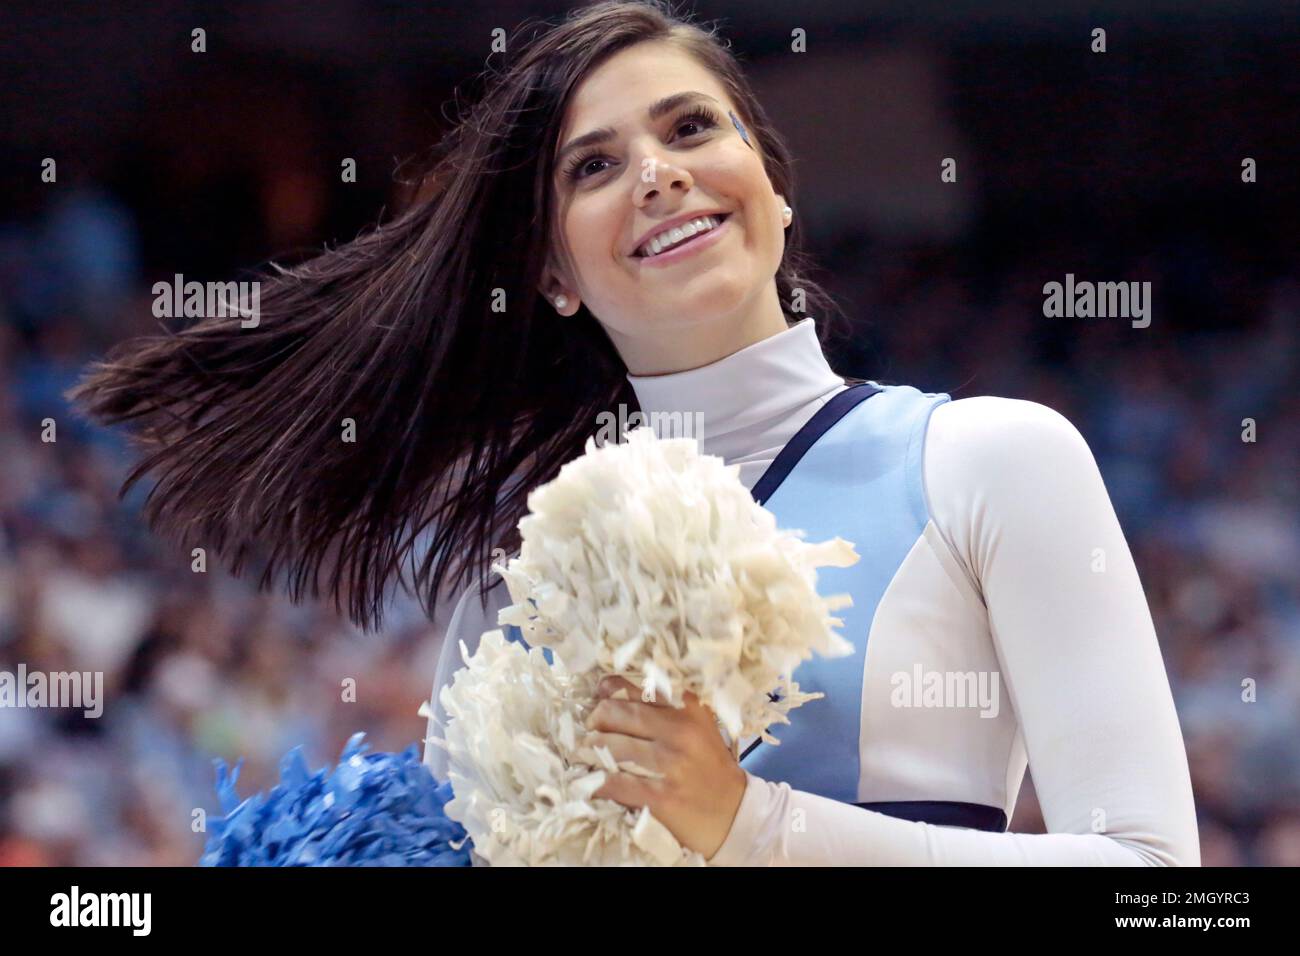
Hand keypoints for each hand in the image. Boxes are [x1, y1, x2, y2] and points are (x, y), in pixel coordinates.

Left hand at [583, 675, 747, 859]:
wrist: (734, 814)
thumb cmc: (710, 767)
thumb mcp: (698, 726)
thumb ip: (667, 707)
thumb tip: (614, 693)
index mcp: (686, 709)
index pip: (633, 687)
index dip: (608, 691)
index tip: (600, 698)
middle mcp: (679, 731)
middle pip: (614, 713)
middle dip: (595, 721)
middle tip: (592, 730)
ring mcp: (668, 765)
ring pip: (608, 746)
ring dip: (590, 751)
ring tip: (588, 755)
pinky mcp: (659, 796)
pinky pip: (612, 783)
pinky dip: (596, 782)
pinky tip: (593, 782)